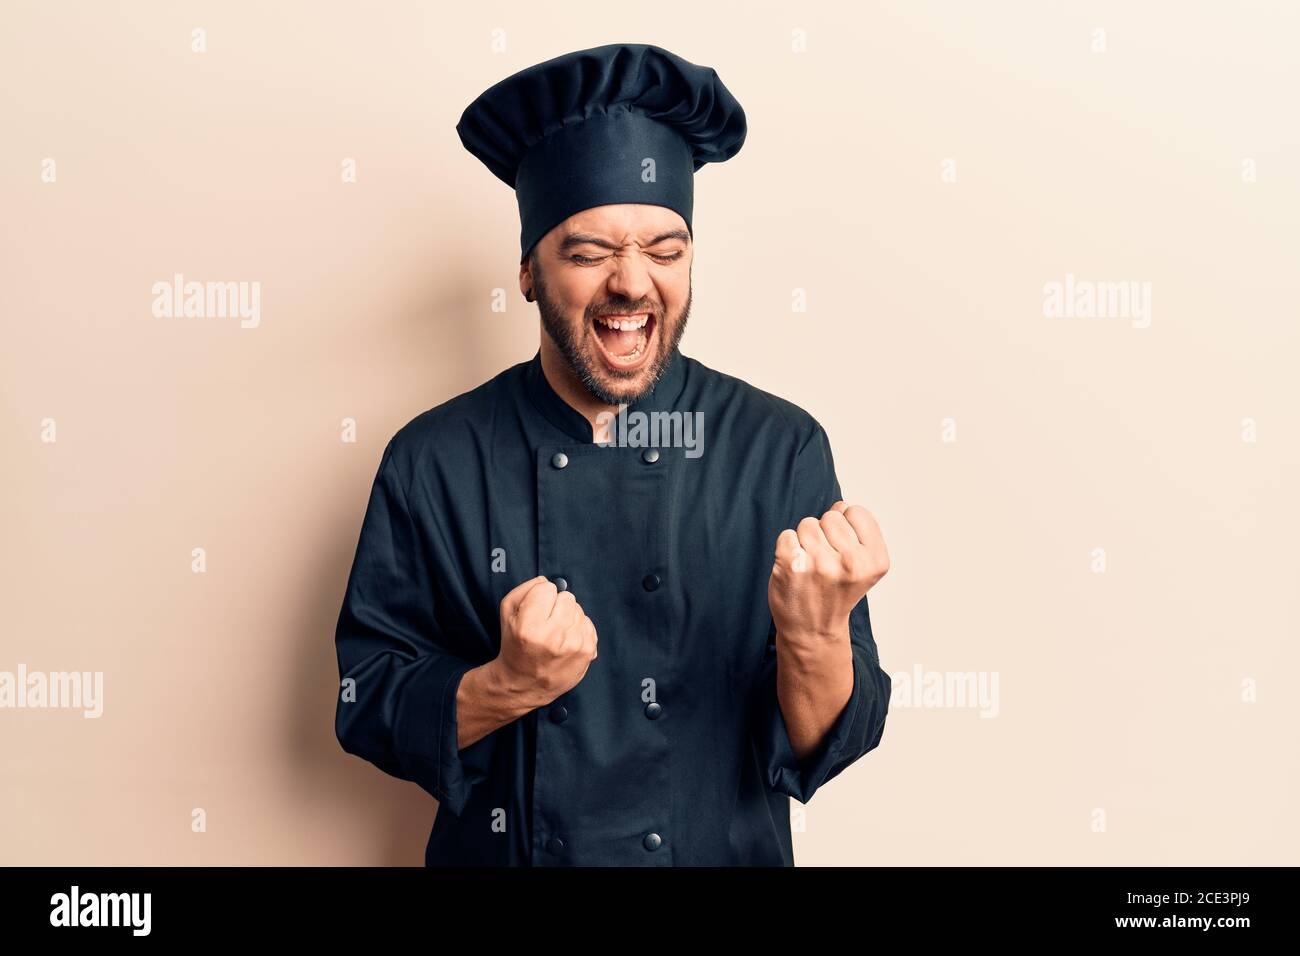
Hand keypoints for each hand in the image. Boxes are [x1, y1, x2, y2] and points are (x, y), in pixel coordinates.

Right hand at [494, 576, 598, 707]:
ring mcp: (574, 645)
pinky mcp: (588, 651)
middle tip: (545, 624)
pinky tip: (565, 641)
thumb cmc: (515, 645)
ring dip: (567, 618)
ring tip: (554, 634)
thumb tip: (547, 581)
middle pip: (567, 597)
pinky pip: (588, 623)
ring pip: (578, 609)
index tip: (534, 612)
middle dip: (555, 606)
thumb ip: (525, 589)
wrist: (524, 683)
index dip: (539, 597)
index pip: (547, 588)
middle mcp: (554, 637)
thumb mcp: (507, 613)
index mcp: (530, 627)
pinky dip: (577, 629)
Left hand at [768, 501, 888, 644]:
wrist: (813, 631)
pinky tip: (796, 569)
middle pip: (831, 515)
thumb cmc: (836, 593)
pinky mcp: (793, 566)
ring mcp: (821, 564)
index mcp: (875, 560)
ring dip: (805, 540)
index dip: (846, 525)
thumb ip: (856, 532)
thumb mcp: (862, 565)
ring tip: (811, 566)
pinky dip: (788, 548)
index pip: (856, 511)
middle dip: (825, 533)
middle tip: (826, 562)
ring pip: (808, 523)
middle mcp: (851, 563)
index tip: (844, 550)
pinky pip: (787, 535)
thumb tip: (841, 504)